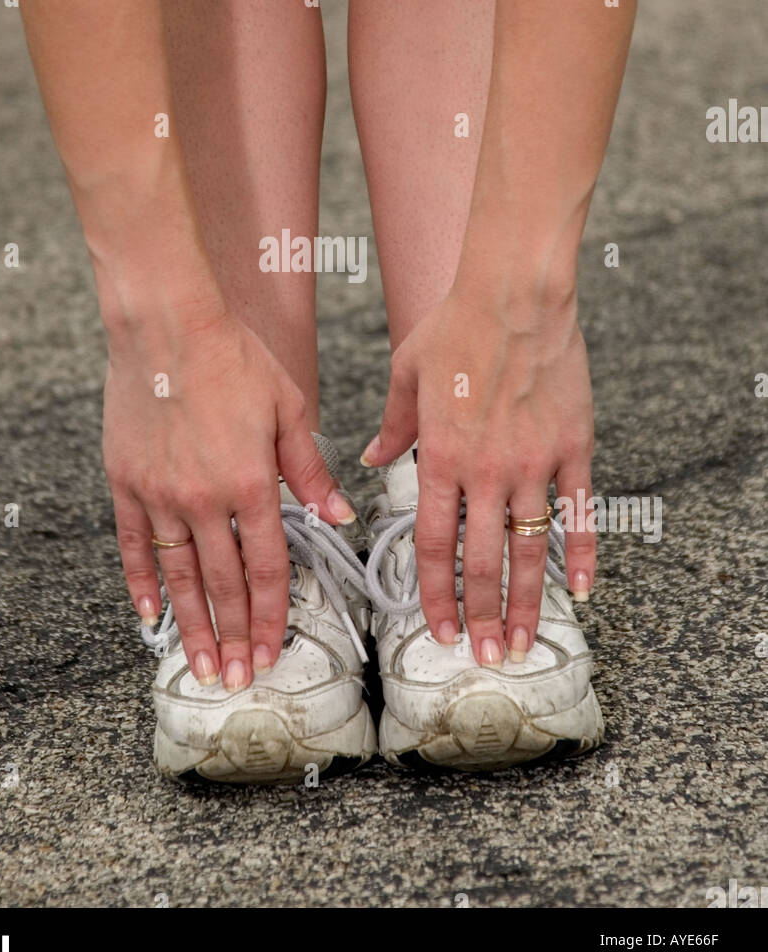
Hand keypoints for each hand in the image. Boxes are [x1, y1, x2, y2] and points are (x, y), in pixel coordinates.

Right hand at [103, 309, 354, 688]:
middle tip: (238, 680)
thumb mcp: (289, 407)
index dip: (271, 615)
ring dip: (191, 626)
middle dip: (234, 637)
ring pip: (179, 576)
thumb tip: (341, 518)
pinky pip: (132, 545)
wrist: (166, 323)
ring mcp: (160, 493)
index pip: (267, 567)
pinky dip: (140, 584)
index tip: (272, 652)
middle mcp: (205, 498)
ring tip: (200, 667)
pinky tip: (148, 616)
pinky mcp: (125, 481)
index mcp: (253, 482)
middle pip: (223, 584)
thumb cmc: (234, 357)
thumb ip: (310, 471)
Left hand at [361, 288, 594, 664]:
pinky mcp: (573, 448)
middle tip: (485, 657)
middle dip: (481, 615)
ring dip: (527, 601)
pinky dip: (585, 554)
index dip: (434, 593)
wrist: (514, 295)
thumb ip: (391, 426)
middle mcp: (485, 471)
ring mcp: (533, 463)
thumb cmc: (455, 328)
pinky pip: (580, 513)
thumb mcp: (405, 374)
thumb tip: (367, 460)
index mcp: (439, 458)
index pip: (431, 544)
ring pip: (529, 548)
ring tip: (525, 643)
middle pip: (481, 561)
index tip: (438, 628)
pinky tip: (584, 590)